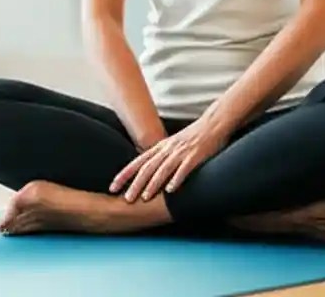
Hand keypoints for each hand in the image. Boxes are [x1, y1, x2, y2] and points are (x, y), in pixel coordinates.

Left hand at [110, 118, 228, 201]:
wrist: (212, 125)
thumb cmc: (191, 138)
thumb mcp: (170, 145)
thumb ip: (159, 157)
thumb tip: (145, 171)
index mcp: (159, 148)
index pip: (136, 163)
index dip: (124, 175)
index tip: (112, 187)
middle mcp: (166, 150)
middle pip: (147, 168)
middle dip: (135, 184)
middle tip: (126, 199)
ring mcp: (180, 152)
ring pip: (162, 169)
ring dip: (153, 184)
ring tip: (145, 197)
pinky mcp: (195, 156)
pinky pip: (184, 169)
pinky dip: (176, 179)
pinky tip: (170, 190)